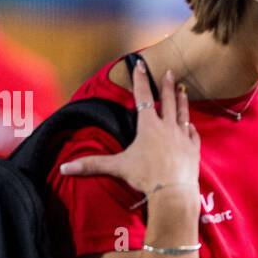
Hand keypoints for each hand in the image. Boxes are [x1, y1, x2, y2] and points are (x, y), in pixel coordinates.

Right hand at [58, 60, 200, 193]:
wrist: (173, 192)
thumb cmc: (145, 177)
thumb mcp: (117, 167)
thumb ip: (92, 165)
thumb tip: (64, 168)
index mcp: (148, 126)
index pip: (143, 97)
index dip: (140, 80)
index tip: (141, 65)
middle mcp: (167, 127)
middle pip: (168, 101)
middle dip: (167, 85)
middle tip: (171, 73)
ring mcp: (182, 137)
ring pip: (183, 114)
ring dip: (182, 101)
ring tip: (183, 90)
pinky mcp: (193, 150)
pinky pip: (193, 135)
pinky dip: (191, 128)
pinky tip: (191, 125)